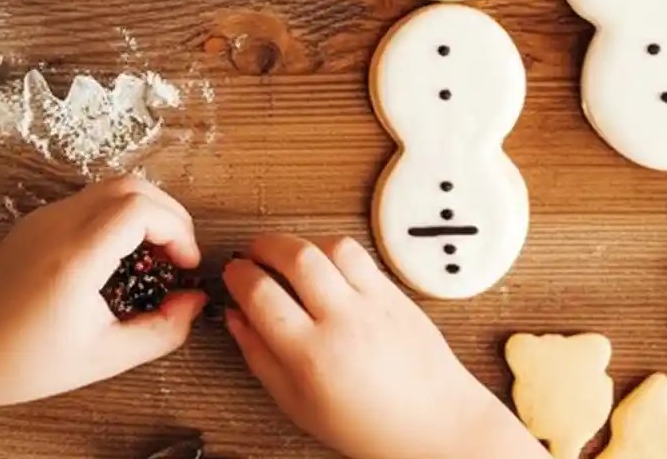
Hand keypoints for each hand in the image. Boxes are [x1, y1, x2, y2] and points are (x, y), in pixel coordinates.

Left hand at [0, 176, 206, 409]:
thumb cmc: (22, 361)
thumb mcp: (104, 357)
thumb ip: (161, 330)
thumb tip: (194, 301)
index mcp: (74, 259)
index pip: (140, 209)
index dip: (177, 231)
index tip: (185, 266)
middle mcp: (58, 226)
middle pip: (133, 186)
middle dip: (170, 215)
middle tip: (180, 255)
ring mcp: (45, 218)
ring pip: (114, 187)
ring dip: (148, 213)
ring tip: (156, 257)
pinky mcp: (39, 221)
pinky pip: (94, 201)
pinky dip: (123, 217)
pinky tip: (124, 257)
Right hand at [223, 234, 546, 458]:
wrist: (434, 424)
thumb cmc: (369, 425)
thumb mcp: (298, 405)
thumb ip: (260, 357)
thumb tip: (235, 318)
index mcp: (312, 356)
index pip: (260, 294)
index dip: (238, 276)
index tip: (232, 273)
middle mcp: (343, 322)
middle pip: (294, 256)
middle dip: (264, 245)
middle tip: (253, 252)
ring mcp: (374, 303)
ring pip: (330, 246)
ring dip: (301, 241)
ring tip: (287, 254)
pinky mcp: (396, 294)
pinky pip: (361, 255)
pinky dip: (334, 250)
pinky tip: (324, 263)